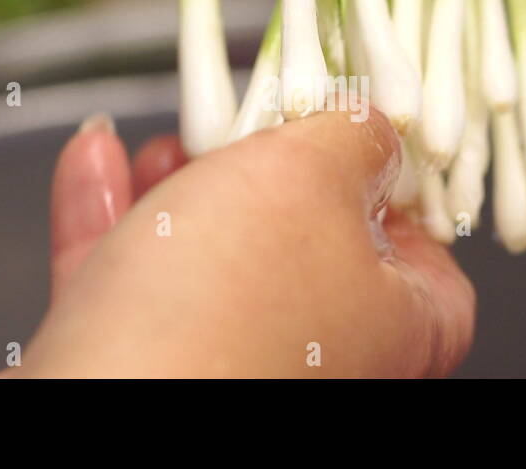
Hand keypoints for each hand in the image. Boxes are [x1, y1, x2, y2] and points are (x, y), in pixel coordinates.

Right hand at [6, 107, 474, 377]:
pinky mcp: (150, 367)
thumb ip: (353, 138)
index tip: (359, 132)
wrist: (101, 408)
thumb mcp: (313, 175)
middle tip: (245, 117)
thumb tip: (371, 129)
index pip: (429, 252)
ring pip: (214, 258)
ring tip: (168, 137)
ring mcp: (233, 364)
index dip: (398, 184)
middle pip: (309, 242)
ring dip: (183, 184)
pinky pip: (138, 281)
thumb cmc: (227, 305)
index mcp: (395, 323)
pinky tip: (96, 158)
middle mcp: (323, 355)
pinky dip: (115, 214)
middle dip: (265, 167)